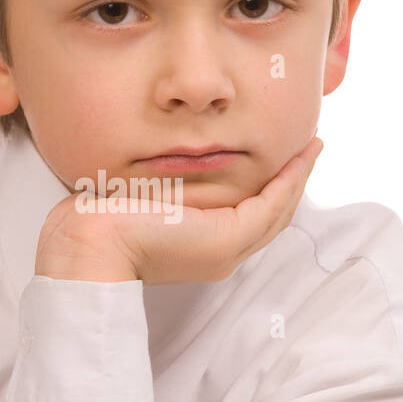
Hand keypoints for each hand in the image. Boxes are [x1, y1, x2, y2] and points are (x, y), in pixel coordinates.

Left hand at [35, 136, 323, 284]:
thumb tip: (169, 159)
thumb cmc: (101, 222)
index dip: (270, 189)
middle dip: (293, 182)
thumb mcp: (142, 198)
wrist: (89, 244)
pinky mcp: (226, 238)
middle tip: (308, 150)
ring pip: (278, 211)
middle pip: (271, 216)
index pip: (247, 218)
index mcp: (200, 249)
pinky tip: (300, 155)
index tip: (281, 159)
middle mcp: (219, 255)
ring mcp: (226, 250)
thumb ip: (165, 187)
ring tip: (313, 147)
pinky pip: (271, 205)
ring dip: (299, 177)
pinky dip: (291, 179)